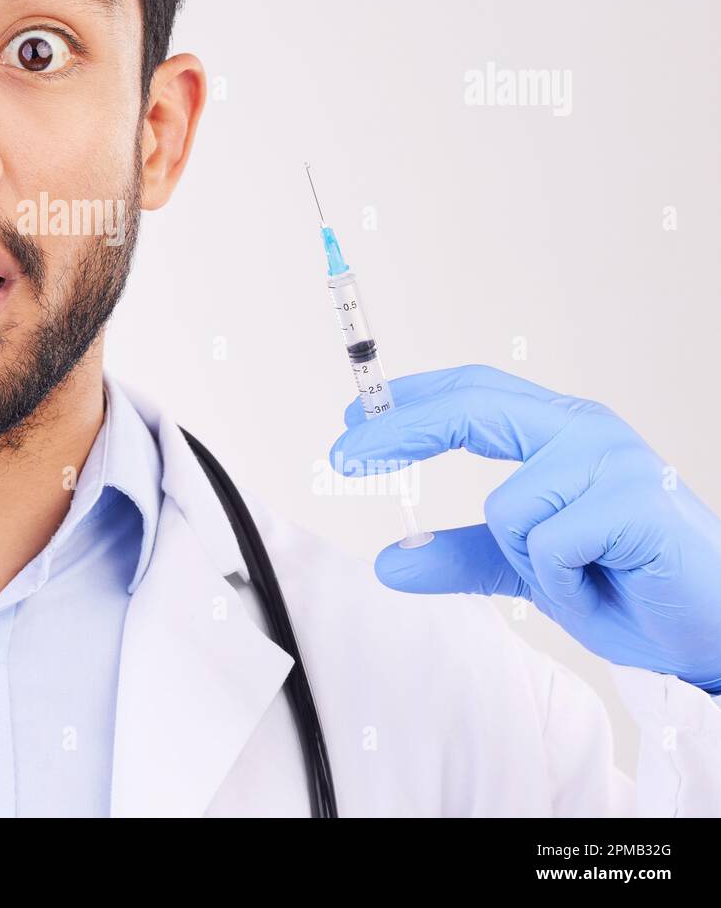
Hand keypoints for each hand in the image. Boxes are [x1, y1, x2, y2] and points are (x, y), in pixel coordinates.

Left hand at [329, 364, 720, 693]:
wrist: (709, 635)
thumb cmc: (623, 587)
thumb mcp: (525, 569)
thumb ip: (462, 557)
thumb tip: (389, 560)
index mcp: (557, 432)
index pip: (472, 392)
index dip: (410, 399)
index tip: (352, 416)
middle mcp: (584, 430)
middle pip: (476, 404)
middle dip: (402, 428)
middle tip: (342, 456)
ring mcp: (613, 461)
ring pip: (507, 503)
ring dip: (526, 560)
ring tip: (578, 578)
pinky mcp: (636, 502)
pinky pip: (547, 544)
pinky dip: (561, 582)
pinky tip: (603, 584)